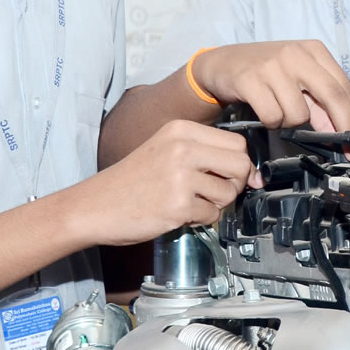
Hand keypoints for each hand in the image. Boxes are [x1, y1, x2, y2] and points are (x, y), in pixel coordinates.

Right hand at [84, 119, 261, 243]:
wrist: (95, 206)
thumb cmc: (131, 181)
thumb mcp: (166, 150)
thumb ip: (207, 154)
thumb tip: (254, 175)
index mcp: (181, 130)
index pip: (237, 143)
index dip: (240, 163)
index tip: (231, 175)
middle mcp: (183, 149)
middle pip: (241, 164)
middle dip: (235, 183)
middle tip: (214, 191)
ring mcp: (181, 177)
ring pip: (229, 193)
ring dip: (215, 204)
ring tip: (189, 202)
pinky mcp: (178, 205)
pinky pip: (212, 215)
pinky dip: (200, 220)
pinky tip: (178, 213)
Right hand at [192, 41, 349, 131]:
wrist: (220, 64)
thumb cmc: (264, 73)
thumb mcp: (296, 81)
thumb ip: (319, 103)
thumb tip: (339, 131)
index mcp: (313, 50)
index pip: (344, 86)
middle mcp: (296, 54)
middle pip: (332, 95)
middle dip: (343, 126)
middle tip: (347, 150)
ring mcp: (273, 66)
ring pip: (299, 113)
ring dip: (291, 123)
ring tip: (279, 111)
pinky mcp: (250, 80)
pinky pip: (273, 117)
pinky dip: (271, 122)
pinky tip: (264, 110)